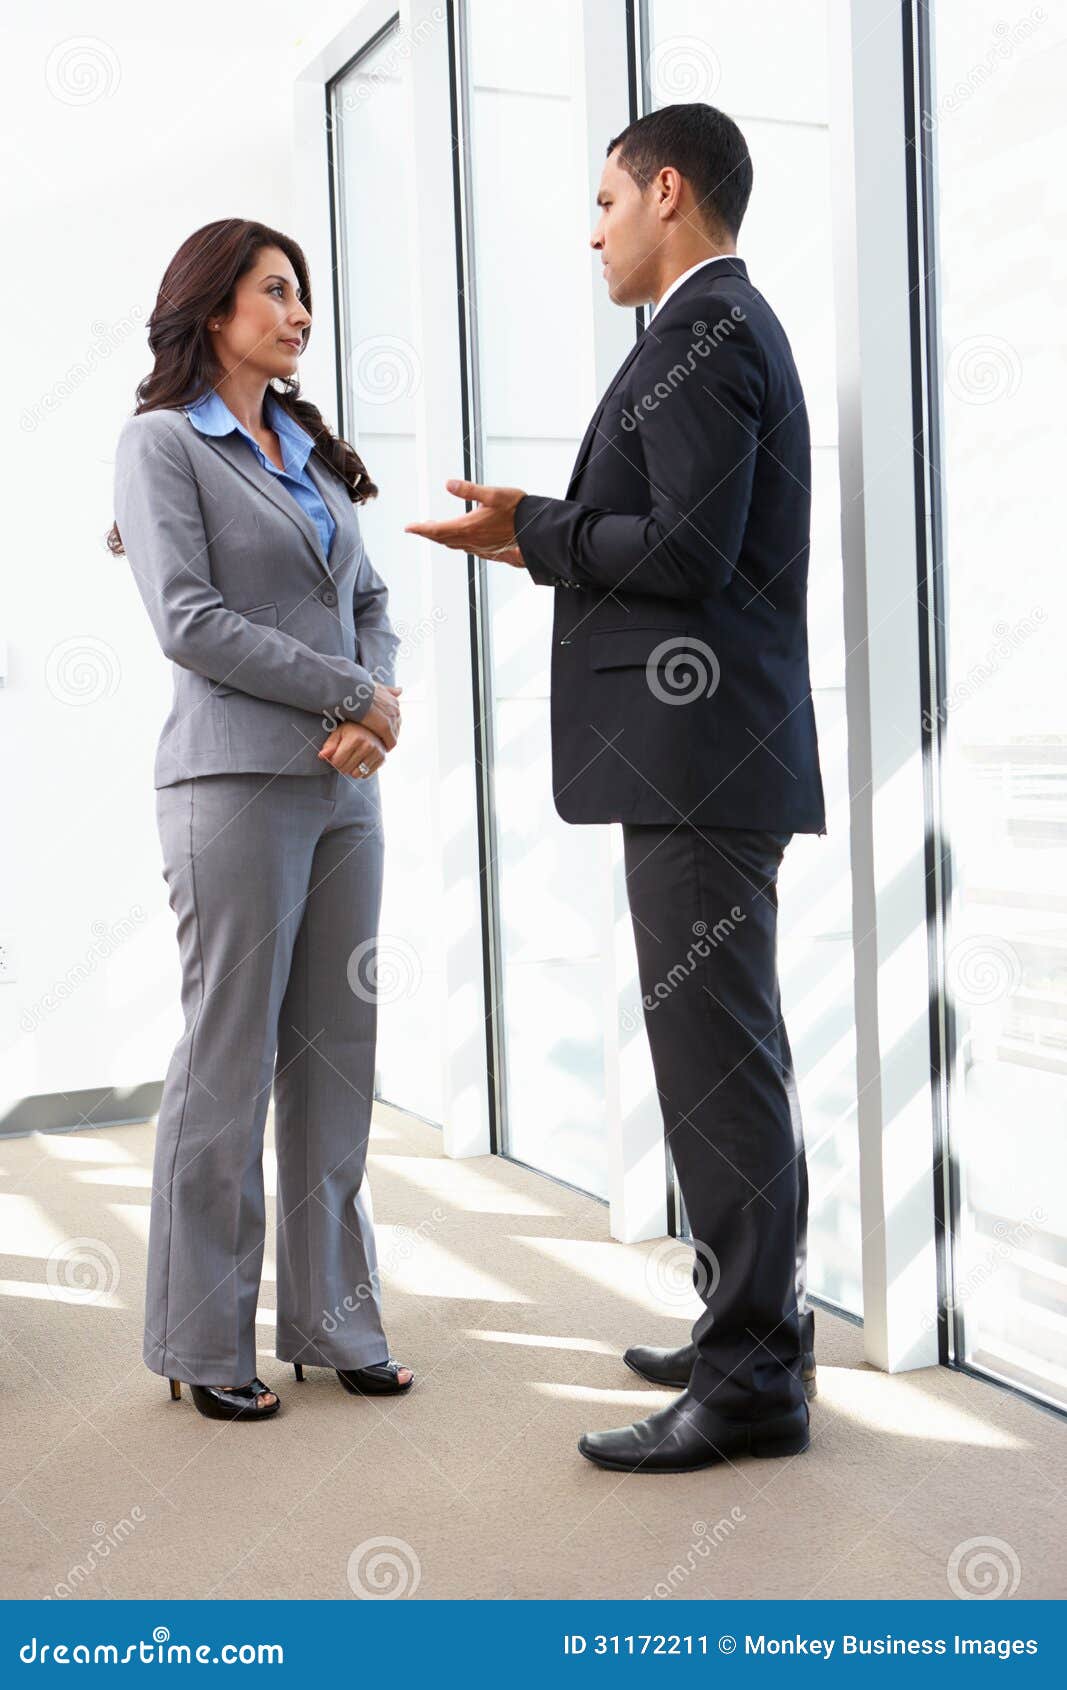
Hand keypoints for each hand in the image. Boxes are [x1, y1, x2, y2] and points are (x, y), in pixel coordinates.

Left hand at [318, 720, 387, 778]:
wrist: (374, 726)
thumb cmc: (352, 729)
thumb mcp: (338, 732)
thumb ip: (329, 745)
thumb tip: (321, 756)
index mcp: (355, 739)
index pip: (336, 762)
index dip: (332, 760)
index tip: (335, 754)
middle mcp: (367, 746)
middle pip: (345, 770)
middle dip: (341, 765)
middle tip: (343, 756)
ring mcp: (376, 754)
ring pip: (355, 775)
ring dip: (351, 769)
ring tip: (352, 759)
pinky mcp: (382, 760)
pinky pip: (366, 776)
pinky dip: (361, 771)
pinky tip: (361, 761)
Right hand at [359, 682, 402, 749]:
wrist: (350, 691)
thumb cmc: (358, 690)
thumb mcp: (376, 687)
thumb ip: (388, 690)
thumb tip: (400, 690)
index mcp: (393, 701)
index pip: (396, 719)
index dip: (389, 726)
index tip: (381, 732)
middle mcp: (395, 709)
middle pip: (397, 727)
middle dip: (390, 735)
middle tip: (380, 741)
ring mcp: (391, 718)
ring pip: (394, 735)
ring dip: (387, 741)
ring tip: (379, 747)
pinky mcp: (385, 727)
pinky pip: (390, 742)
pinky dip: (386, 747)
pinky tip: (379, 750)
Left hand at [406, 479, 526, 564]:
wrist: (536, 528)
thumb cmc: (516, 509)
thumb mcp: (492, 494)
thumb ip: (469, 490)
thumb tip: (448, 484)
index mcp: (468, 527)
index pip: (436, 529)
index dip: (420, 528)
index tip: (408, 528)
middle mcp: (471, 540)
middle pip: (442, 539)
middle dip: (427, 533)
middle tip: (416, 528)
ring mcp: (480, 547)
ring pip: (453, 544)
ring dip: (441, 539)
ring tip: (433, 532)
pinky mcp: (488, 550)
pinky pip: (466, 548)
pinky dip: (456, 543)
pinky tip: (458, 540)